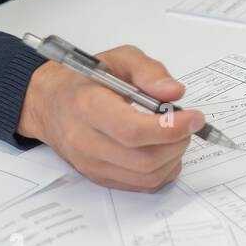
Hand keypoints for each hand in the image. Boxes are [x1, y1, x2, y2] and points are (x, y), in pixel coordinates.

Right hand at [16, 45, 201, 191]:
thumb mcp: (119, 59)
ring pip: (145, 177)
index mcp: (89, 107)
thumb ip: (148, 71)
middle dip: (178, 143)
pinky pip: (140, 186)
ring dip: (173, 158)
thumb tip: (174, 92)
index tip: (194, 118)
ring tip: (177, 135)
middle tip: (189, 124)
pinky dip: (162, 171)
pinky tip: (165, 150)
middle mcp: (86, 142)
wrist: (50, 103)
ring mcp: (91, 165)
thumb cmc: (86, 81)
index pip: (132, 131)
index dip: (171, 128)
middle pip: (143, 159)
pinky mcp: (98, 178)